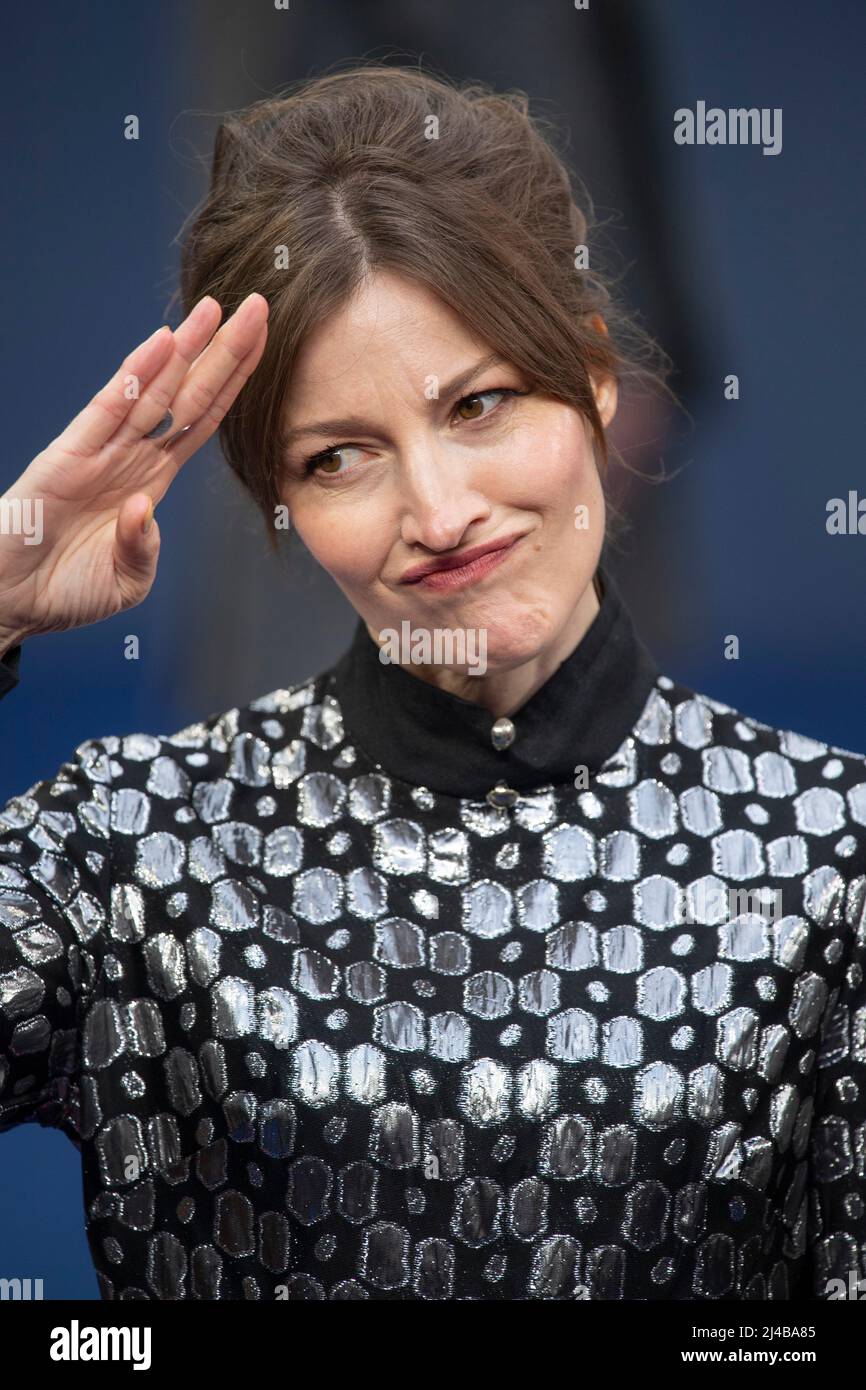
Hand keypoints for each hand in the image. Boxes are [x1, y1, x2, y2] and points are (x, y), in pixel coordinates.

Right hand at [0, 293, 268, 649]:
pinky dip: (134, 375)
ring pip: (154, 391)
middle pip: (188, 395)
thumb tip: (144, 511)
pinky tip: (161, 344)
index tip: (263, 346)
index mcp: (151, 482)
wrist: (9, 600)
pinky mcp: (69, 455)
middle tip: (257, 308)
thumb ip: (142, 549)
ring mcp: (101, 452)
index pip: (202, 422)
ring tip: (215, 309)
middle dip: (223, 352)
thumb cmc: (65, 590)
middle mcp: (131, 458)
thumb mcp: (126, 582)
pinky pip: (108, 408)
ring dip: (186, 350)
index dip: (234, 385)